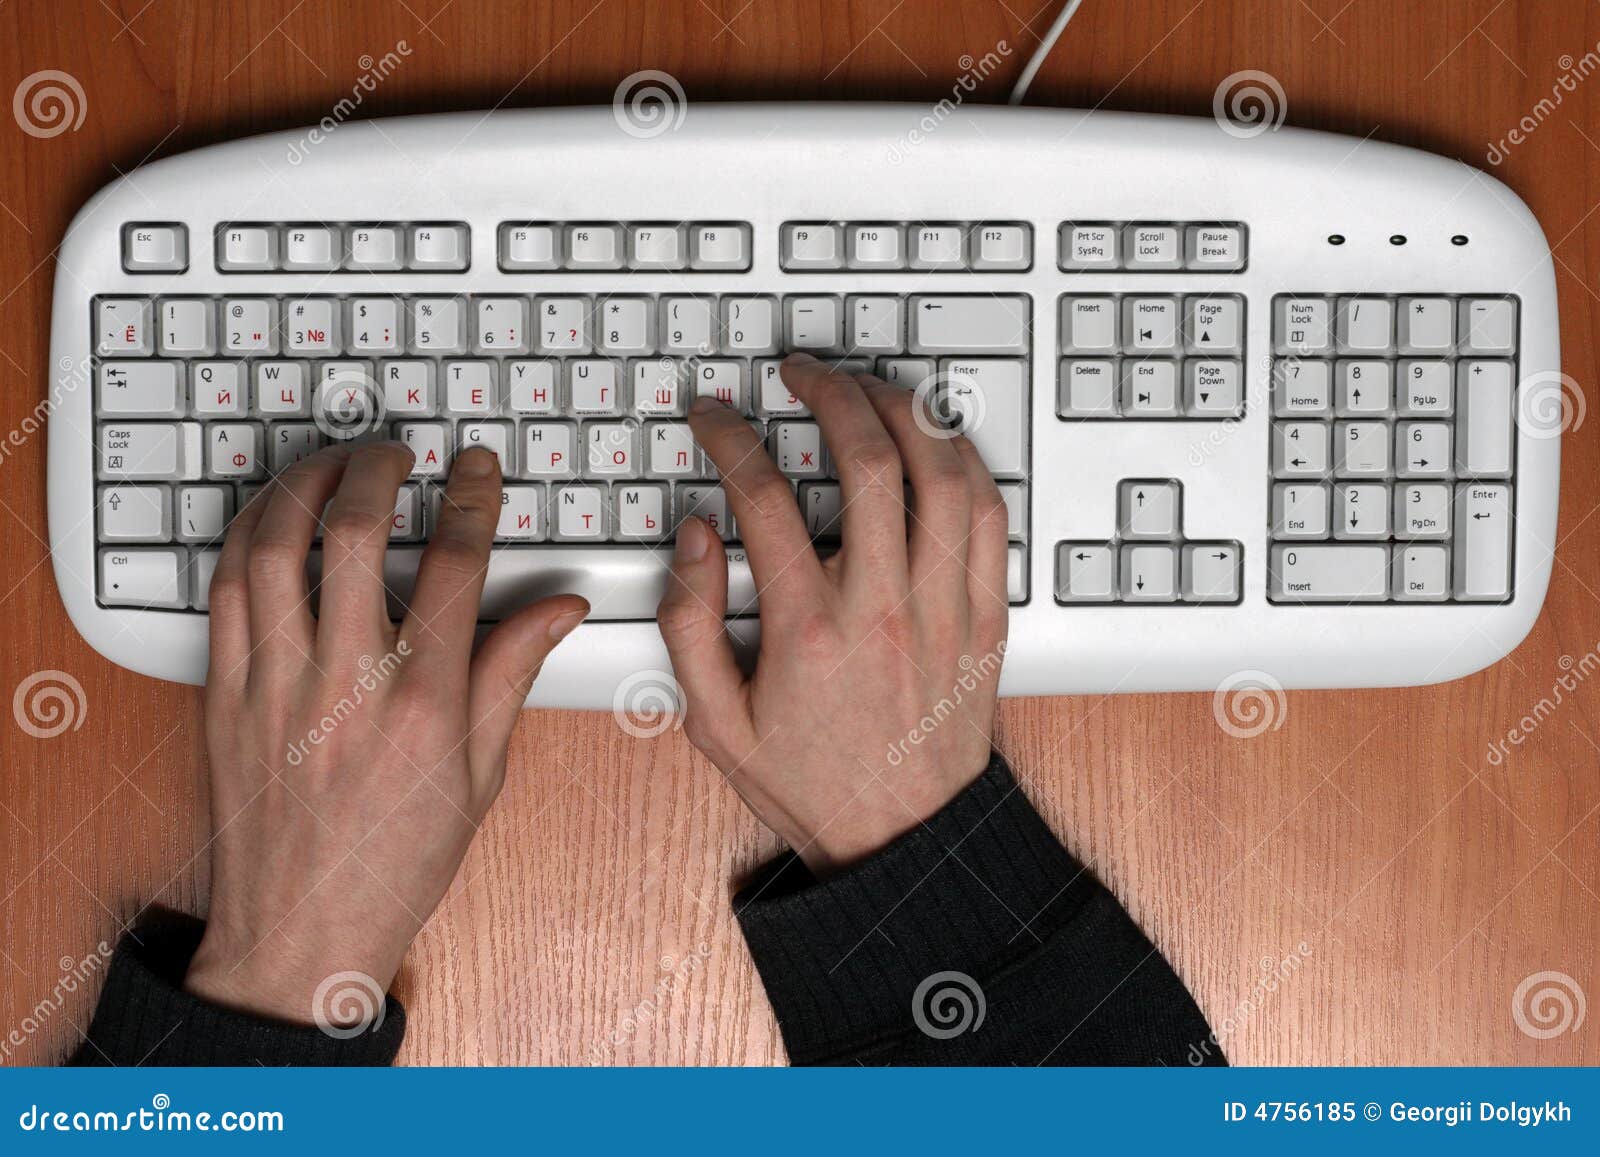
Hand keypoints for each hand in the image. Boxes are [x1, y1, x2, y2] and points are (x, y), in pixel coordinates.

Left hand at [185, 443, 587, 1024]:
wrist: (300, 933)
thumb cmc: (395, 862)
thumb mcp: (480, 775)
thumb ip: (511, 675)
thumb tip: (559, 607)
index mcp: (423, 704)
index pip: (456, 566)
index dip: (472, 497)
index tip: (476, 467)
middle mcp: (346, 683)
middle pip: (357, 533)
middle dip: (378, 469)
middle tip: (395, 452)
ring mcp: (275, 685)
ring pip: (276, 547)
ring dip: (304, 485)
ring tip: (330, 465)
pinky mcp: (225, 695)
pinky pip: (225, 590)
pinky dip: (248, 535)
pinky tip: (272, 518)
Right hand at [658, 354, 1009, 876]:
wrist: (905, 840)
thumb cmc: (815, 783)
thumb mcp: (716, 724)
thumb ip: (689, 624)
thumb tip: (697, 539)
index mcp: (808, 629)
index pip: (762, 495)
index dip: (731, 437)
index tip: (716, 416)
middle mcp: (882, 606)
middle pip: (864, 460)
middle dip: (827, 392)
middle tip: (801, 374)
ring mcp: (943, 607)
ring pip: (939, 473)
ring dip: (902, 411)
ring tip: (868, 389)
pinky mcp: (984, 616)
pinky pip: (990, 515)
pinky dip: (965, 462)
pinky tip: (936, 442)